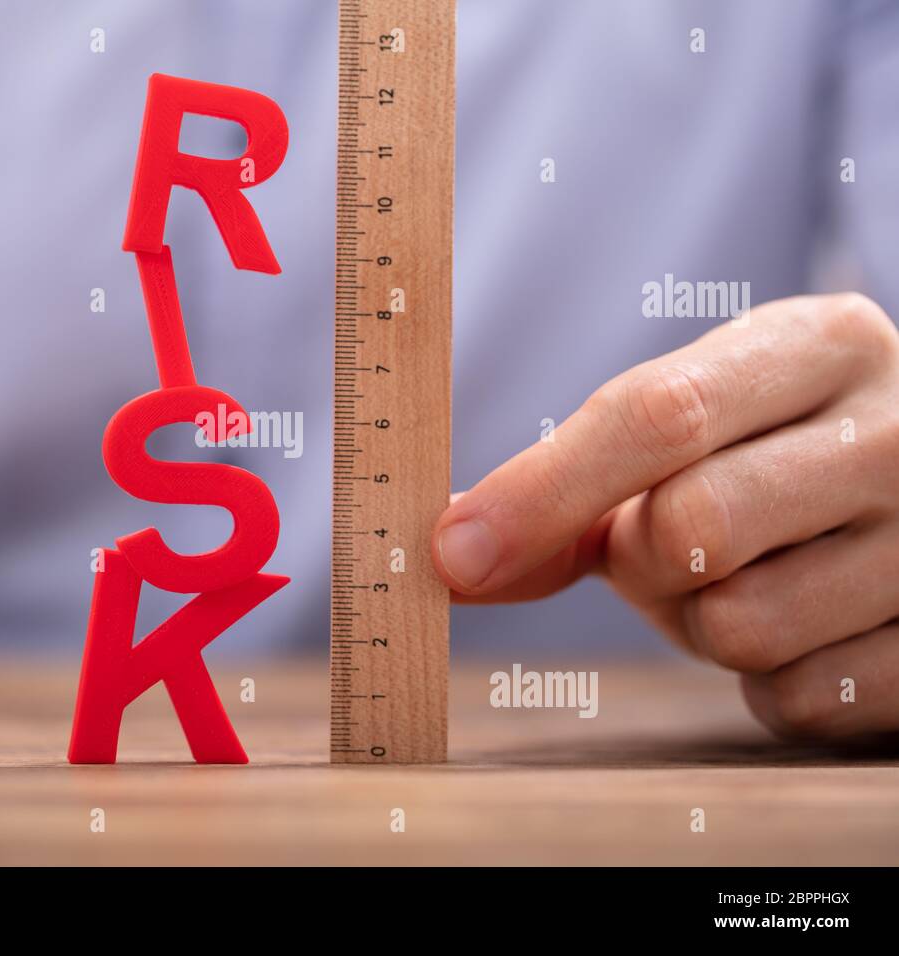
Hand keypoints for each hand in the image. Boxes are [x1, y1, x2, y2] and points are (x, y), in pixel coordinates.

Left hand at [431, 294, 898, 740]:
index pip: (659, 412)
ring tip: (750, 580)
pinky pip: (794, 700)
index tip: (454, 553)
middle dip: (644, 559)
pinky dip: (765, 683)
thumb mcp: (683, 443)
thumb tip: (447, 559)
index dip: (542, 491)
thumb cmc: (763, 467)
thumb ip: (563, 494)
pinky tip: (804, 631)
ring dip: (705, 626)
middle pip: (694, 525)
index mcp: (819, 345)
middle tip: (670, 547)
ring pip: (743, 626)